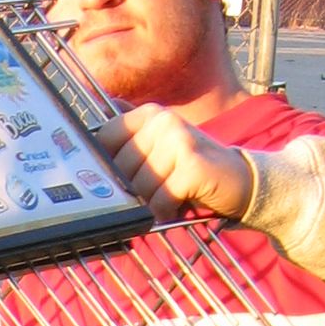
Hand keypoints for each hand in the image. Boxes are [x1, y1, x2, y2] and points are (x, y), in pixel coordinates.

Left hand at [95, 105, 254, 223]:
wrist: (240, 180)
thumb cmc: (192, 172)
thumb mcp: (157, 151)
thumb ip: (127, 143)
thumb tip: (85, 144)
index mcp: (148, 114)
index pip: (103, 141)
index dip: (108, 170)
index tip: (120, 183)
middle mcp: (162, 119)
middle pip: (120, 170)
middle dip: (135, 192)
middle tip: (157, 192)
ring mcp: (178, 138)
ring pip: (139, 187)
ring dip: (153, 203)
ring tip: (171, 197)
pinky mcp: (191, 163)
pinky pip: (160, 199)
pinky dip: (167, 211)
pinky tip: (180, 205)